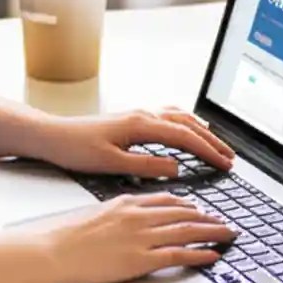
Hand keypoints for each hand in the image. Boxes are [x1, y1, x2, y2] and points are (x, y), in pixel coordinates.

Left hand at [31, 108, 234, 177]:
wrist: (51, 135)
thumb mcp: (111, 164)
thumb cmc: (75, 150)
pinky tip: (188, 128)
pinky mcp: (131, 119)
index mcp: (140, 125)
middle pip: (188, 125)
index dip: (208, 151)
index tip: (225, 165)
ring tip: (218, 144)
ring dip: (202, 131)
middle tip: (231, 158)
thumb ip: (145, 166)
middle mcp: (142, 115)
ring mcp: (138, 115)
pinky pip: (168, 116)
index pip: (185, 137)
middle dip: (212, 141)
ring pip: (180, 118)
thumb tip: (176, 167)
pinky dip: (185, 123)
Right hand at [34, 193, 237, 282]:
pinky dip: (200, 254)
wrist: (51, 250)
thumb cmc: (65, 236)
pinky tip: (213, 255)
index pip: (167, 199)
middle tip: (224, 221)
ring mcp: (141, 237)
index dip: (189, 205)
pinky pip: (179, 255)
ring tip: (229, 235)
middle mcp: (138, 216)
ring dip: (213, 232)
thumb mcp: (95, 214)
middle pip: (184, 213)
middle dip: (208, 217)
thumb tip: (127, 220)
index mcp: (127, 203)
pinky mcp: (140, 260)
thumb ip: (116, 214)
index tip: (200, 209)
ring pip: (188, 231)